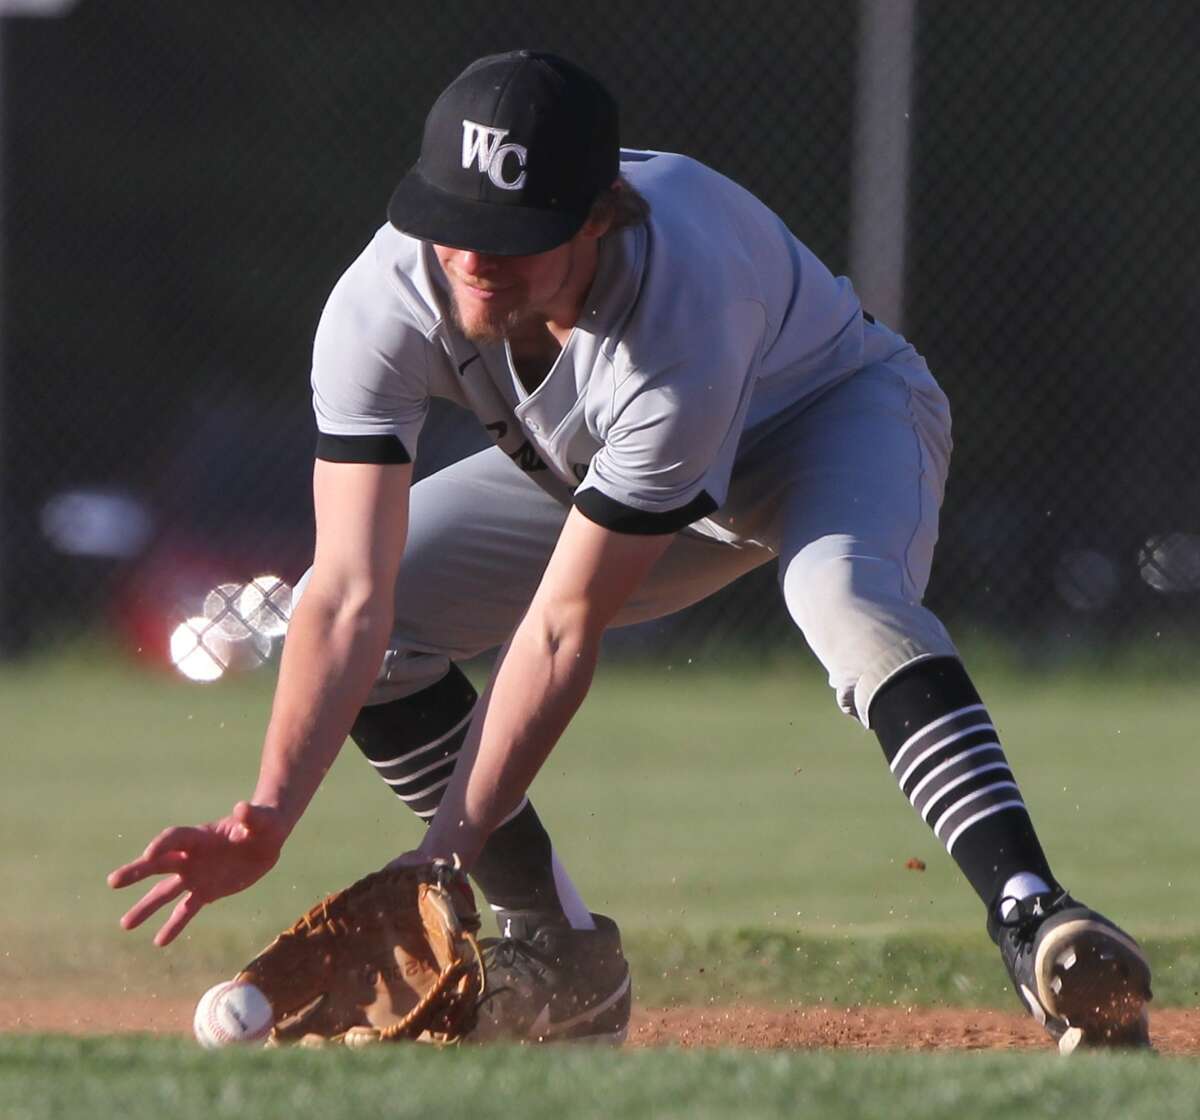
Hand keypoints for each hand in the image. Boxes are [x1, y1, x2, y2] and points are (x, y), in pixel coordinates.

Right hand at [107, 801, 287, 945]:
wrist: (267, 839)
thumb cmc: (264, 823)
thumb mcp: (262, 820)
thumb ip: (251, 816)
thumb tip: (242, 808)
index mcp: (201, 836)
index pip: (174, 839)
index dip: (162, 845)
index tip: (149, 855)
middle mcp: (191, 856)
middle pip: (159, 864)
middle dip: (137, 872)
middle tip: (113, 881)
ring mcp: (196, 875)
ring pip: (166, 892)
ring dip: (146, 907)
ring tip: (125, 925)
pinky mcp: (206, 891)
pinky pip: (186, 910)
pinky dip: (174, 926)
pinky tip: (160, 942)